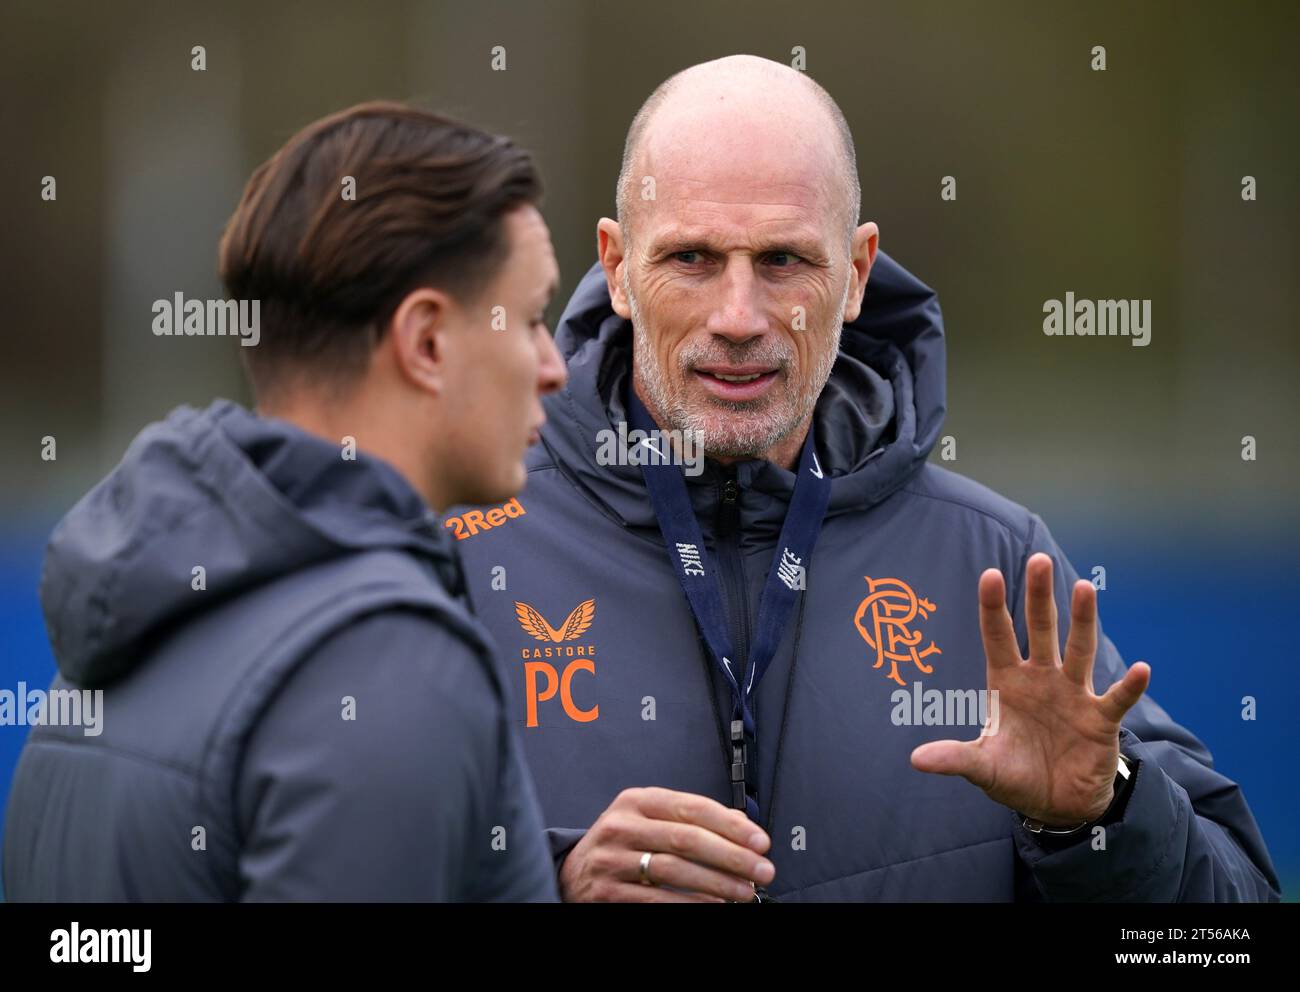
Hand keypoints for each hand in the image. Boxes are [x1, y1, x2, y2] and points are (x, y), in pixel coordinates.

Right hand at [558, 787, 774, 901]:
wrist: (573, 873)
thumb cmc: (622, 844)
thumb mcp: (649, 819)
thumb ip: (690, 818)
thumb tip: (742, 825)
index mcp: (637, 801)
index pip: (693, 808)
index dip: (732, 826)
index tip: (761, 842)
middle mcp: (622, 826)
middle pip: (687, 839)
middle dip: (732, 857)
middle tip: (761, 870)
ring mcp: (612, 860)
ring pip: (674, 871)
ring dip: (716, 884)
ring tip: (744, 893)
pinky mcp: (608, 892)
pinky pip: (656, 899)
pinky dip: (689, 904)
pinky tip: (712, 906)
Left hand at [910, 553, 1150, 825]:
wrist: (1057, 804)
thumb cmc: (1017, 775)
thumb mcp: (984, 767)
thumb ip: (955, 757)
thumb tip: (915, 760)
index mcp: (1008, 683)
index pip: (998, 637)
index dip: (994, 608)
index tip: (990, 574)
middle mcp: (1042, 679)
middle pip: (1040, 629)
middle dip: (1039, 596)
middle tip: (1039, 560)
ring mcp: (1073, 695)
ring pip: (1078, 649)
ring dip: (1082, 620)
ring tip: (1084, 588)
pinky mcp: (1101, 720)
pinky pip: (1117, 699)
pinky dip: (1129, 686)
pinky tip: (1141, 669)